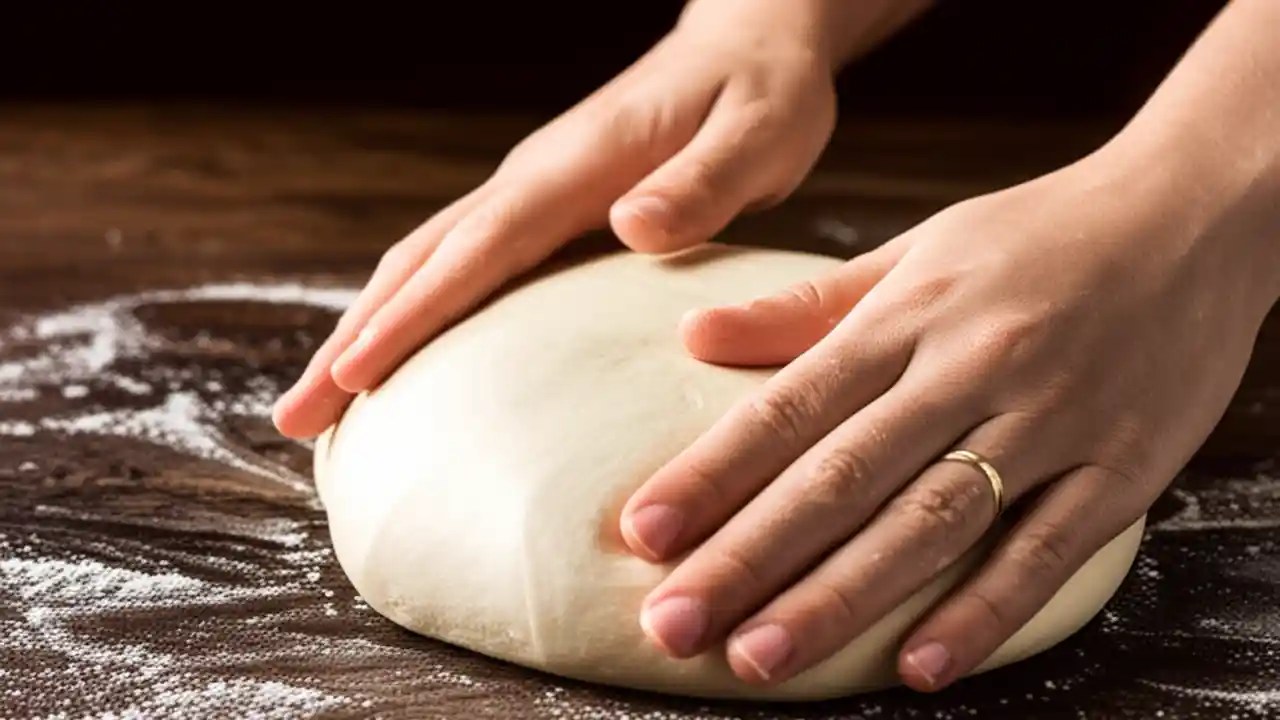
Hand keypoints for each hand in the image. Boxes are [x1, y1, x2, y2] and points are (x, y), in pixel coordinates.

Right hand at [272, 14, 837, 437]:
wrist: (747, 42)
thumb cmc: (762, 93)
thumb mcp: (759, 135)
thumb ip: (701, 184)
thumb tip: (629, 228)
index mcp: (572, 170)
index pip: (474, 251)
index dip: (411, 316)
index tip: (350, 375)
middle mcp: (530, 181)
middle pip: (419, 263)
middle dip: (354, 339)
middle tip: (294, 417)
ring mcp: (529, 194)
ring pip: (426, 265)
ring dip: (369, 329)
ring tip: (323, 402)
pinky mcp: (543, 210)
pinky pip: (460, 267)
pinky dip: (416, 314)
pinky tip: (404, 357)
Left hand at [619, 158, 1277, 689]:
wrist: (1195, 212)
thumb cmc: (1038, 236)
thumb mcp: (916, 252)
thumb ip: (806, 306)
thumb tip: (695, 336)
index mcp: (908, 317)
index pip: (789, 408)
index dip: (711, 474)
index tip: (643, 532)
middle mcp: (967, 370)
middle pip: (841, 477)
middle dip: (748, 557)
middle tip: (671, 625)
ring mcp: (1048, 422)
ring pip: (928, 522)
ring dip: (839, 597)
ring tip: (759, 655)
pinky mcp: (1121, 468)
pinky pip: (1045, 550)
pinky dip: (982, 610)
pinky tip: (917, 666)